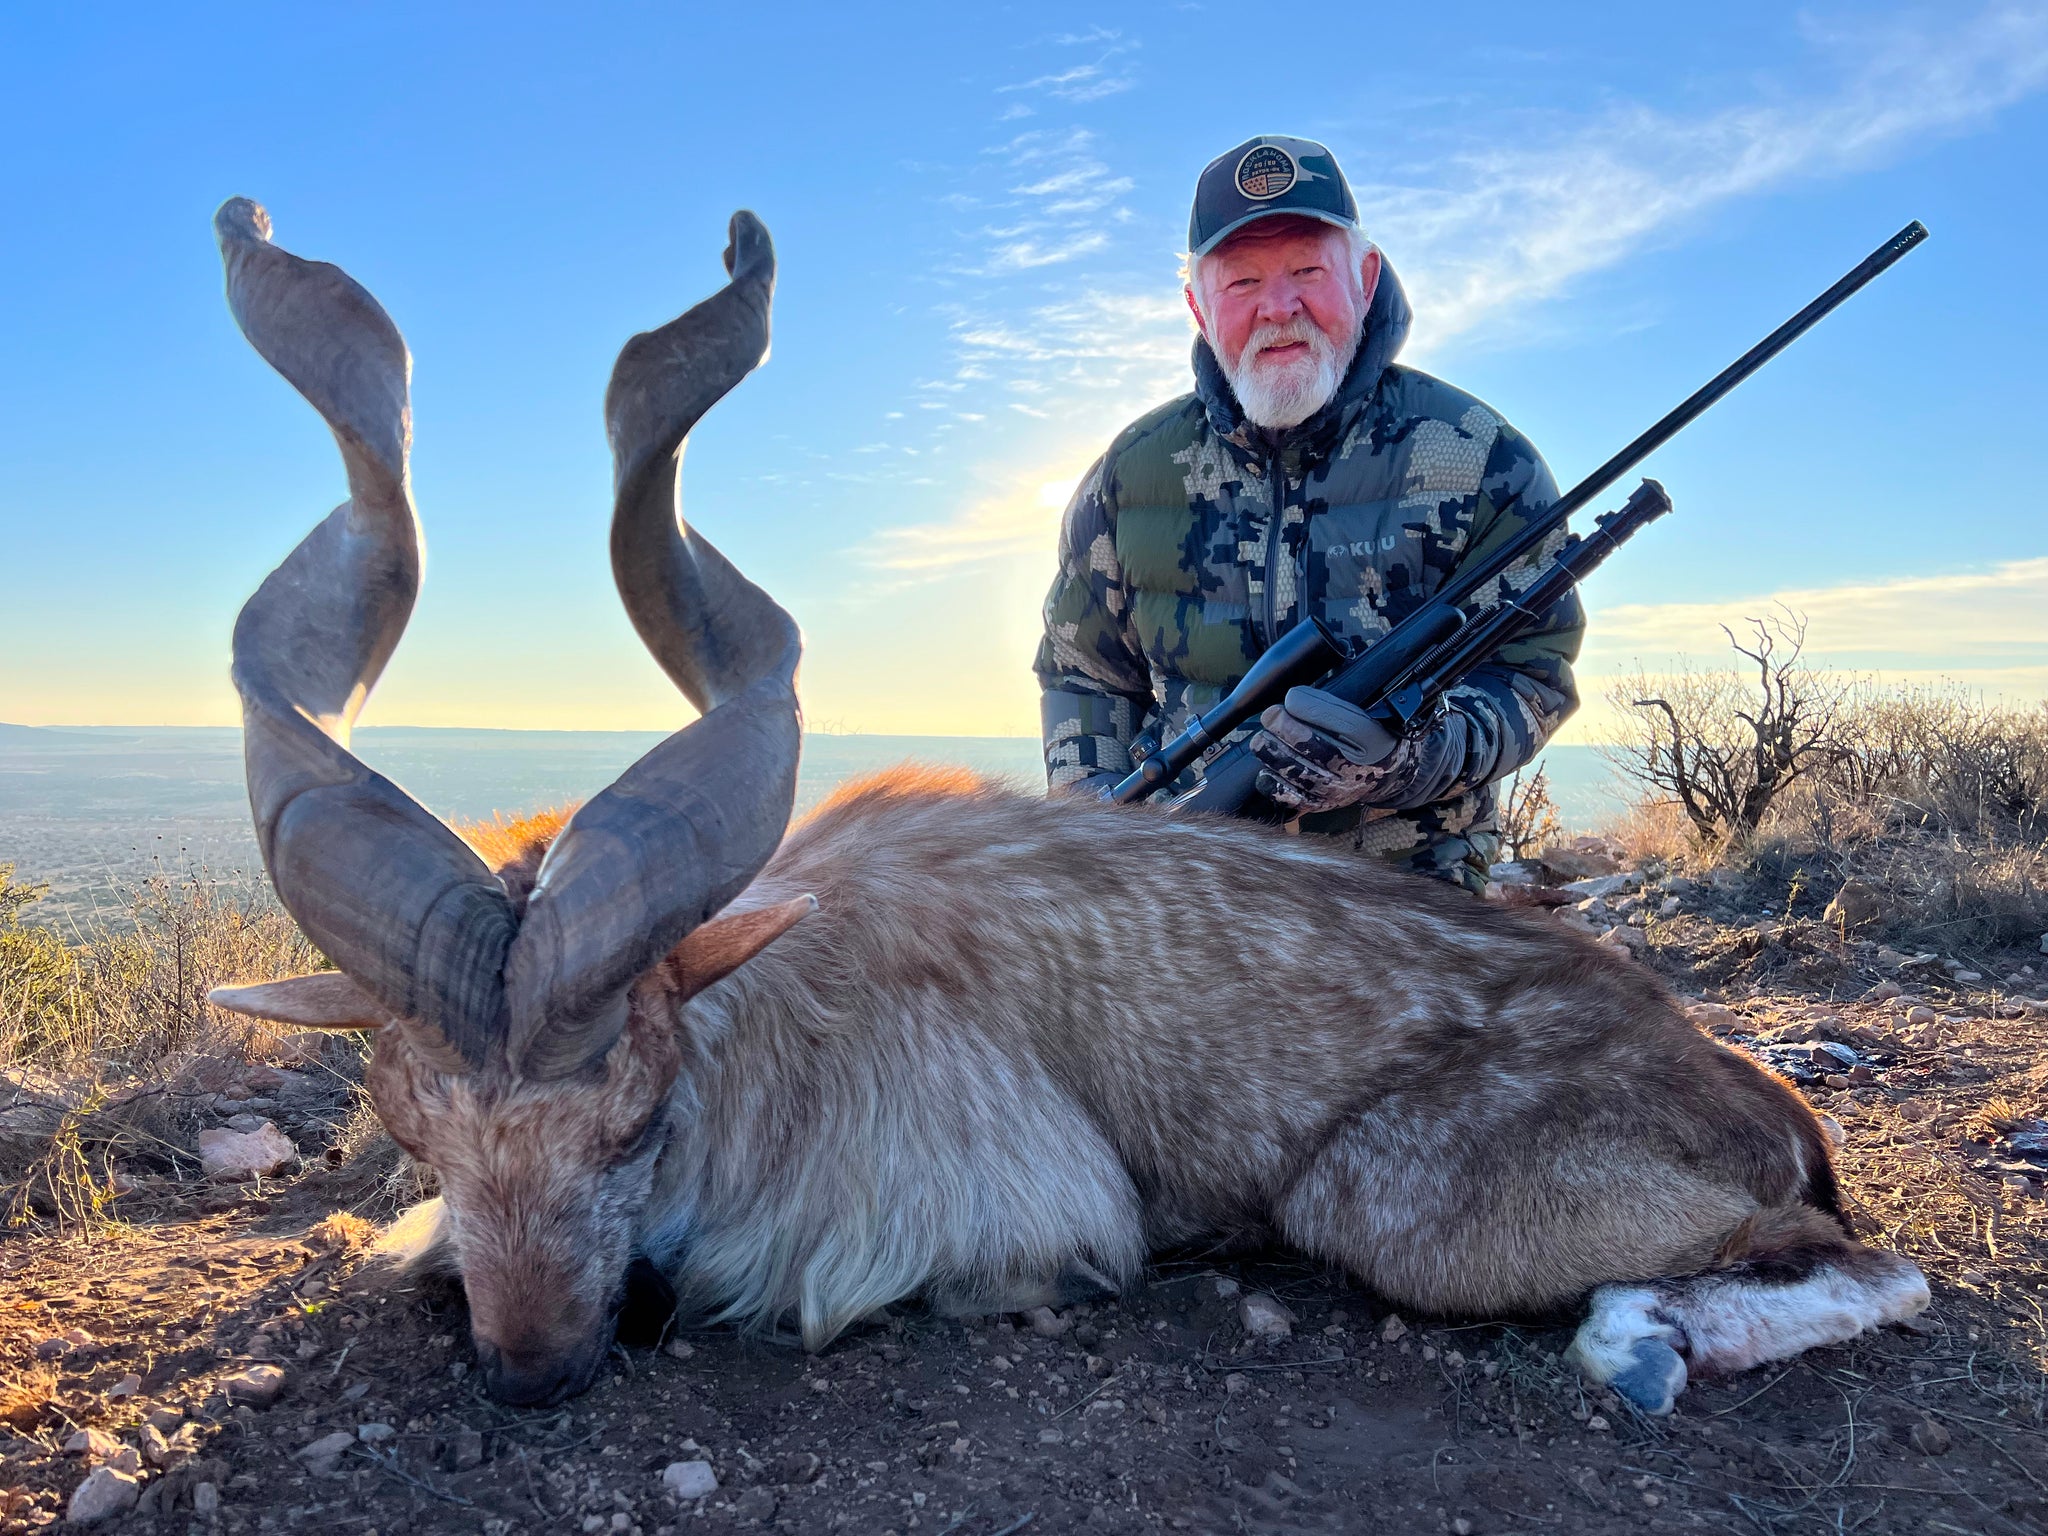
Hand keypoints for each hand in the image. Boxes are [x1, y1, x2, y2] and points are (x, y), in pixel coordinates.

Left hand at [1249, 686, 1402, 814]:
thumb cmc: (1364, 734)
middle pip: (1318, 750)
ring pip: (1302, 775)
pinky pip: (1295, 798)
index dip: (1311, 709)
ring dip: (1276, 756)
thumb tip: (1292, 699)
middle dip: (1287, 730)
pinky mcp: (1323, 804)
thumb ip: (1327, 704)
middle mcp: (1357, 768)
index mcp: (1371, 740)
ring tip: (1261, 740)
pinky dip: (1276, 786)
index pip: (1343, 723)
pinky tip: (1265, 772)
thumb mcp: (1356, 713)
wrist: (1382, 771)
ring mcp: (1339, 790)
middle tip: (1270, 715)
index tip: (1291, 697)